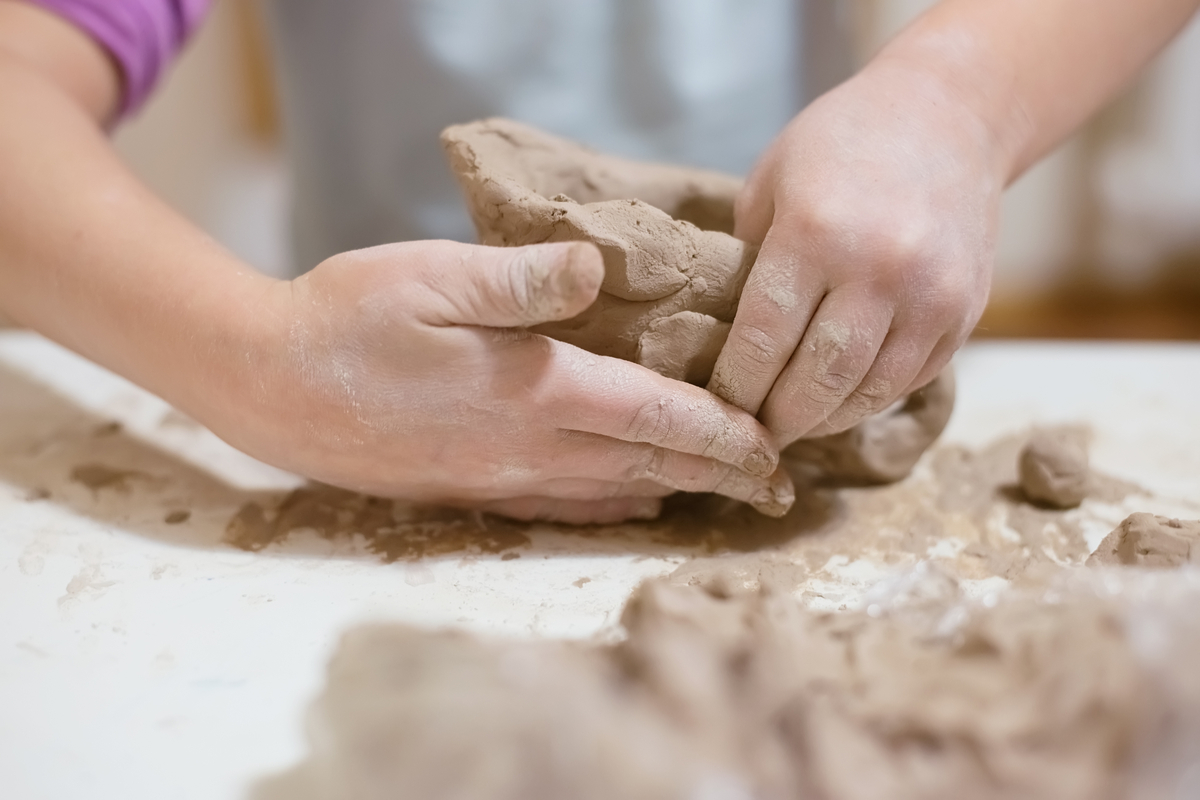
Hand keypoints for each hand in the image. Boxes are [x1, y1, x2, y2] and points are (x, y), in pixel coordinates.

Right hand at [210, 240, 792, 523]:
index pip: (654, 419)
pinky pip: (562, 508)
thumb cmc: (347, 318)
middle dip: (718, 476)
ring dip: (675, 493)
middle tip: (776, 487)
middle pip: (647, 466)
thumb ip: (521, 281)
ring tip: (723, 496)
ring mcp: (499, 478)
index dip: (721, 434)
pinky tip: (632, 504)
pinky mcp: (470, 491)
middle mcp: (528, 449)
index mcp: (534, 392)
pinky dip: (613, 507)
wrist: (269, 387)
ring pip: (611, 493)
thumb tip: (596, 267)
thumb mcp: (431, 275)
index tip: (773, 448)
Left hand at [708, 60, 1002, 445]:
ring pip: (867, 392)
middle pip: (818, 380)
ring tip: (791, 425)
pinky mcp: (965, 312)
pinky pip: (908, 380)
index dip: (735, 388)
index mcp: (816, 232)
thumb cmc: (842, 142)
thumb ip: (747, 257)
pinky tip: (838, 400)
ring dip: (823, 420)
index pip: (763, 339)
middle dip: (777, 419)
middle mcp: (880, 269)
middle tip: (749, 436)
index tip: (714, 408)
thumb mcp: (772, 180)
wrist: (952, 116)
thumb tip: (721, 339)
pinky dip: (868, 400)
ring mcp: (931, 296)